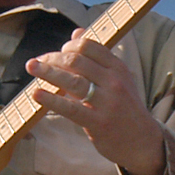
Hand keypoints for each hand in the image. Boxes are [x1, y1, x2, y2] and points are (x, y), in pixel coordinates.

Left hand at [28, 31, 167, 174]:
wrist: (143, 141)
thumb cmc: (126, 108)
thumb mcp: (119, 78)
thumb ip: (98, 58)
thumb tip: (76, 32)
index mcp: (119, 68)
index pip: (89, 46)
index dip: (68, 46)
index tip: (58, 52)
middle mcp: (114, 82)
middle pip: (77, 61)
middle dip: (53, 58)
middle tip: (37, 62)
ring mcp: (107, 103)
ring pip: (72, 81)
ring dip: (48, 72)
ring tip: (31, 67)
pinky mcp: (98, 123)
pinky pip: (71, 108)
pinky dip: (51, 100)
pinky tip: (37, 94)